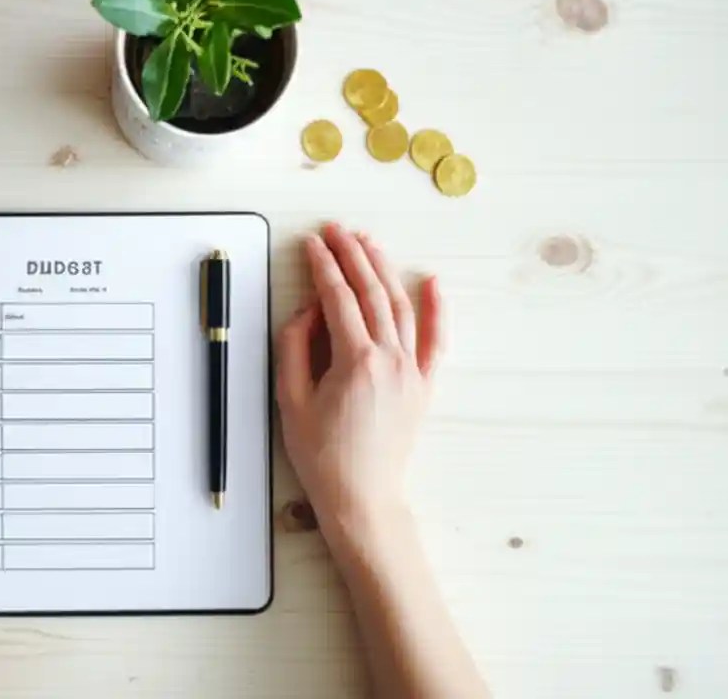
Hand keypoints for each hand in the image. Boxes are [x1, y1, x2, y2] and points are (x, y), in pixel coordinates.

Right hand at [276, 224, 442, 536]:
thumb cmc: (323, 457)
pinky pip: (436, 340)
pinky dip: (437, 309)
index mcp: (355, 361)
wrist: (362, 497)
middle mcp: (390, 359)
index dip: (322, 265)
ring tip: (368, 243)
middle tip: (336, 230)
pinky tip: (432, 282)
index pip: (337, 298)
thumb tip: (307, 311)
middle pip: (371, 292)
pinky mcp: (423, 385)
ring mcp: (411, 371)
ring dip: (384, 270)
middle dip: (352, 255)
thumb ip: (294, 348)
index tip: (311, 243)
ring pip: (401, 306)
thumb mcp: (291, 400)